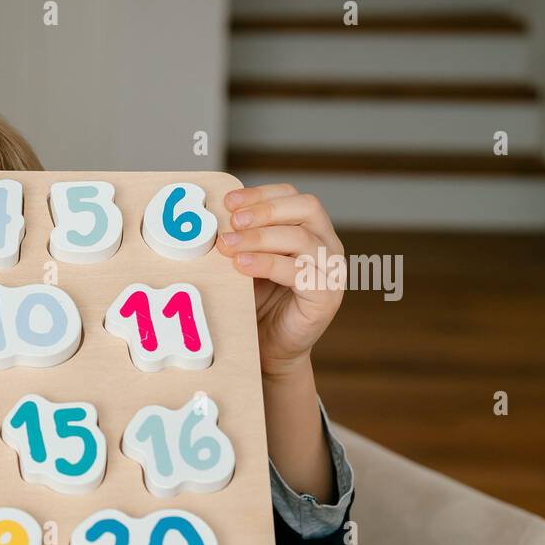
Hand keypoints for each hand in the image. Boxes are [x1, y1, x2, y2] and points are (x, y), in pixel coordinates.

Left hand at [216, 184, 343, 378]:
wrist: (269, 350)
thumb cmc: (257, 303)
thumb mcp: (246, 263)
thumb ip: (240, 239)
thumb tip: (212, 217)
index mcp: (310, 230)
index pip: (293, 197)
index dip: (261, 194)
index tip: (229, 202)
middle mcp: (327, 245)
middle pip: (306, 208)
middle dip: (265, 210)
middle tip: (231, 222)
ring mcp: (331, 270)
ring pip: (302, 238)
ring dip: (260, 238)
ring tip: (227, 245)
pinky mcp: (326, 295)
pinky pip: (301, 272)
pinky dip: (268, 264)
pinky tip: (242, 265)